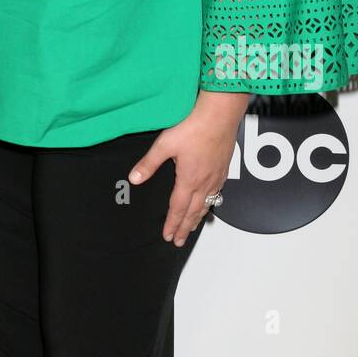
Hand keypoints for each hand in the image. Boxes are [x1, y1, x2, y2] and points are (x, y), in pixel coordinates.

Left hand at [127, 92, 249, 246]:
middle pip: (193, 212)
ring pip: (206, 204)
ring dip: (197, 219)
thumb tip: (134, 179)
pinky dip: (210, 204)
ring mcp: (216, 177)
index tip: (168, 236)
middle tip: (179, 241)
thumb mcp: (165, 144)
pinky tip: (209, 203)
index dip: (172, 224)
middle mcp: (204, 182)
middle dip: (184, 228)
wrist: (220, 115)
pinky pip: (216, 194)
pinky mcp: (224, 169)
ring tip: (192, 228)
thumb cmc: (194, 127)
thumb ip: (149, 164)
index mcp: (188, 180)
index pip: (178, 208)